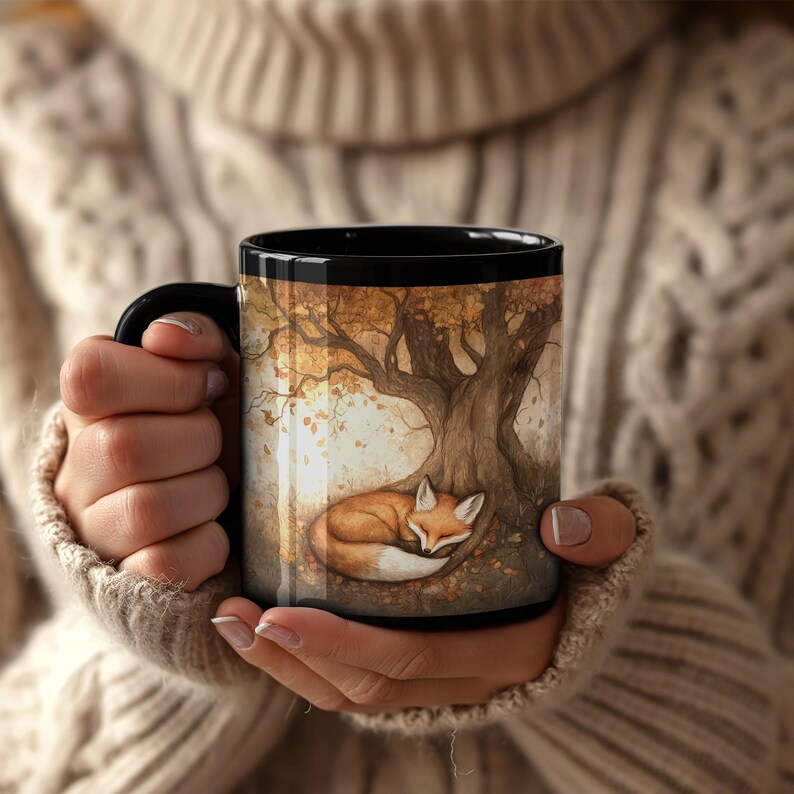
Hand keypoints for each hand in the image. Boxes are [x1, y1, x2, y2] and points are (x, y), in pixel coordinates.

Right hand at [55, 313, 239, 590]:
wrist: (220, 500)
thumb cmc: (210, 426)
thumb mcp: (213, 373)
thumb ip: (194, 337)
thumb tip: (165, 337)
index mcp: (88, 407)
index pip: (89, 375)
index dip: (167, 380)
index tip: (209, 385)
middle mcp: (74, 469)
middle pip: (126, 446)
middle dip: (200, 439)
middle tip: (215, 441)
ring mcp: (92, 530)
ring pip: (148, 508)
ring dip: (207, 491)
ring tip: (214, 483)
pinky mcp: (124, 582)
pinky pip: (167, 563)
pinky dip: (208, 542)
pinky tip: (210, 526)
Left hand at [212, 497, 635, 711]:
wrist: (596, 614)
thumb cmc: (594, 573)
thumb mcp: (610, 545)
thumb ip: (599, 532)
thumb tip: (563, 522)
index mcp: (506, 651)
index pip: (411, 659)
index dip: (343, 645)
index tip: (280, 614)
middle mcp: (467, 682)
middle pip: (364, 687)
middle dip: (293, 657)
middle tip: (233, 615)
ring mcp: (441, 685)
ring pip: (351, 696)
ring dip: (286, 666)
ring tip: (231, 623)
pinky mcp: (423, 673)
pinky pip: (356, 685)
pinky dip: (307, 664)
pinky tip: (268, 630)